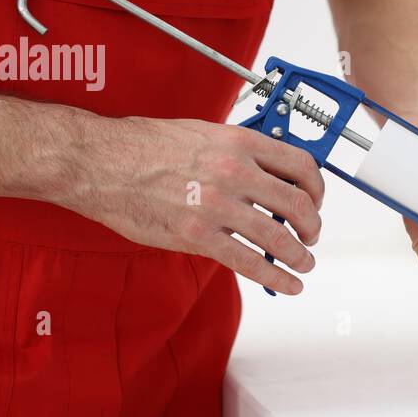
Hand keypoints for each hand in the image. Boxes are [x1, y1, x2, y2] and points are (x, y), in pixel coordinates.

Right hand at [62, 116, 322, 293]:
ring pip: (280, 237)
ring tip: (304, 263)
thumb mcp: (203, 133)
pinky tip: (288, 284)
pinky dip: (277, 277)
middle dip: (313, 226)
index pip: (301, 165)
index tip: (316, 200)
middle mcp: (235, 171)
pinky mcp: (197, 236)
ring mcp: (217, 205)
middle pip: (299, 204)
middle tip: (312, 236)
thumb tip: (265, 174)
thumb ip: (237, 153)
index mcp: (239, 142)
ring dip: (300, 255)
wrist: (99, 161)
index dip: (318, 188)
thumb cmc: (143, 145)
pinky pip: (250, 262)